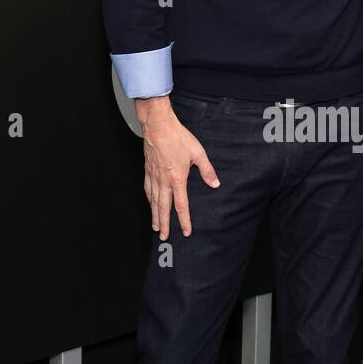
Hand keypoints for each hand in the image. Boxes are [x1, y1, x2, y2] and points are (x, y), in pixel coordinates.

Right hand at [136, 97, 218, 238]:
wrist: (158, 126)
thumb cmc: (178, 137)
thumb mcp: (198, 153)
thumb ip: (207, 170)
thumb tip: (215, 184)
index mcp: (177, 178)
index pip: (181, 205)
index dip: (184, 220)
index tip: (186, 231)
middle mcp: (164, 180)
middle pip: (163, 208)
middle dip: (164, 224)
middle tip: (164, 236)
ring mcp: (154, 176)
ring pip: (153, 201)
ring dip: (155, 215)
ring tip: (155, 226)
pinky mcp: (148, 170)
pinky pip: (147, 189)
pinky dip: (149, 200)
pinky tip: (150, 204)